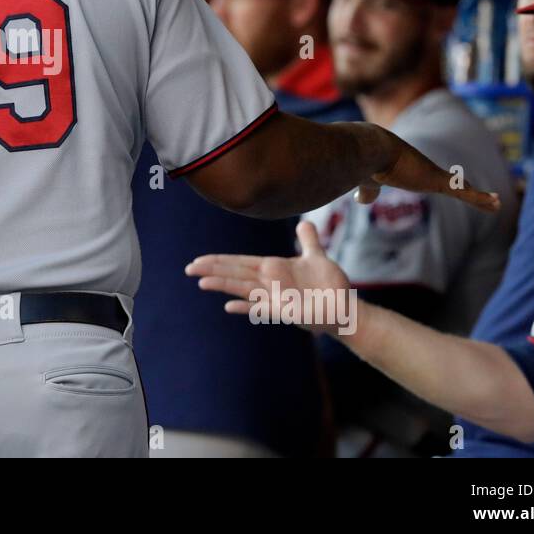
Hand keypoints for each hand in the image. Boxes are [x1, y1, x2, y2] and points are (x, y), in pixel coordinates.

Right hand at [185, 221, 350, 334]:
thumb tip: (305, 222)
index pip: (241, 262)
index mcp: (273, 268)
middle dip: (213, 269)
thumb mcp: (317, 257)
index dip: (221, 260)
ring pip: (242, 288)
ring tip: (201, 283)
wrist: (345, 308)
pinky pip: (261, 308)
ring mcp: (275, 297)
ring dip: (223, 285)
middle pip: (235, 273)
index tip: (200, 259)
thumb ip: (309, 240)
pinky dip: (245, 307)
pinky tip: (228, 306)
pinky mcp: (284, 311)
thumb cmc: (329, 286)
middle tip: (189, 268)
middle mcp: (269, 282)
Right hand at [355, 124, 500, 212]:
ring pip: (462, 188)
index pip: (430, 178)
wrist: (371, 150)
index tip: (452, 185)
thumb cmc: (367, 164)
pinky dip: (481, 199)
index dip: (442, 183)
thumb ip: (368, 190)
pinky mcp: (439, 182)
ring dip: (479, 197)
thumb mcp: (368, 181)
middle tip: (480, 196)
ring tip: (496, 202)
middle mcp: (425, 170)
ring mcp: (434, 175)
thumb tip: (359, 198)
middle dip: (464, 188)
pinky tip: (496, 203)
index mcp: (411, 171)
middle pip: (451, 181)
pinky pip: (465, 192)